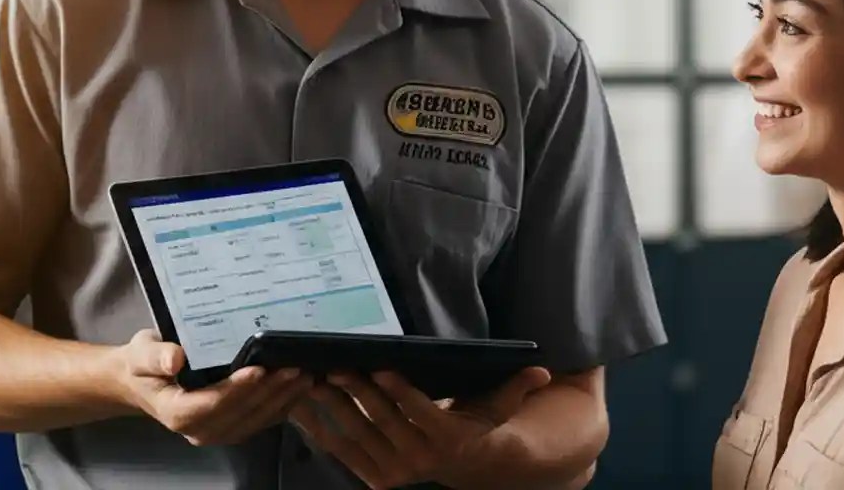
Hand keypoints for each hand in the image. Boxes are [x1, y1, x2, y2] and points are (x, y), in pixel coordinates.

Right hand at [111, 329, 313, 445]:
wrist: (142, 381)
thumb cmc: (142, 364)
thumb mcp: (141, 353)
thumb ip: (156, 356)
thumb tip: (174, 359)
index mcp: (177, 412)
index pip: (212, 402)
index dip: (237, 388)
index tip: (259, 369)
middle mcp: (199, 430)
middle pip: (240, 412)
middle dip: (269, 391)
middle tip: (294, 366)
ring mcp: (217, 432)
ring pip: (255, 419)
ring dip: (281, 399)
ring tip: (303, 375)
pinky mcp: (232, 428)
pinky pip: (261, 420)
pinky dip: (282, 406)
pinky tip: (299, 388)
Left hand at [291, 367, 551, 488]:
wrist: (465, 467)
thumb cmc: (479, 425)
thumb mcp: (498, 407)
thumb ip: (516, 387)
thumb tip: (542, 370)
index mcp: (448, 439)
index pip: (421, 413)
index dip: (400, 391)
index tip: (380, 368)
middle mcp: (420, 460)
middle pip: (382, 422)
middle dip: (356, 394)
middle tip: (336, 367)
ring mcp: (394, 471)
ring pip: (356, 436)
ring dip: (331, 410)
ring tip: (311, 382)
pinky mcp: (375, 477)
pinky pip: (341, 452)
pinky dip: (319, 431)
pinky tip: (301, 408)